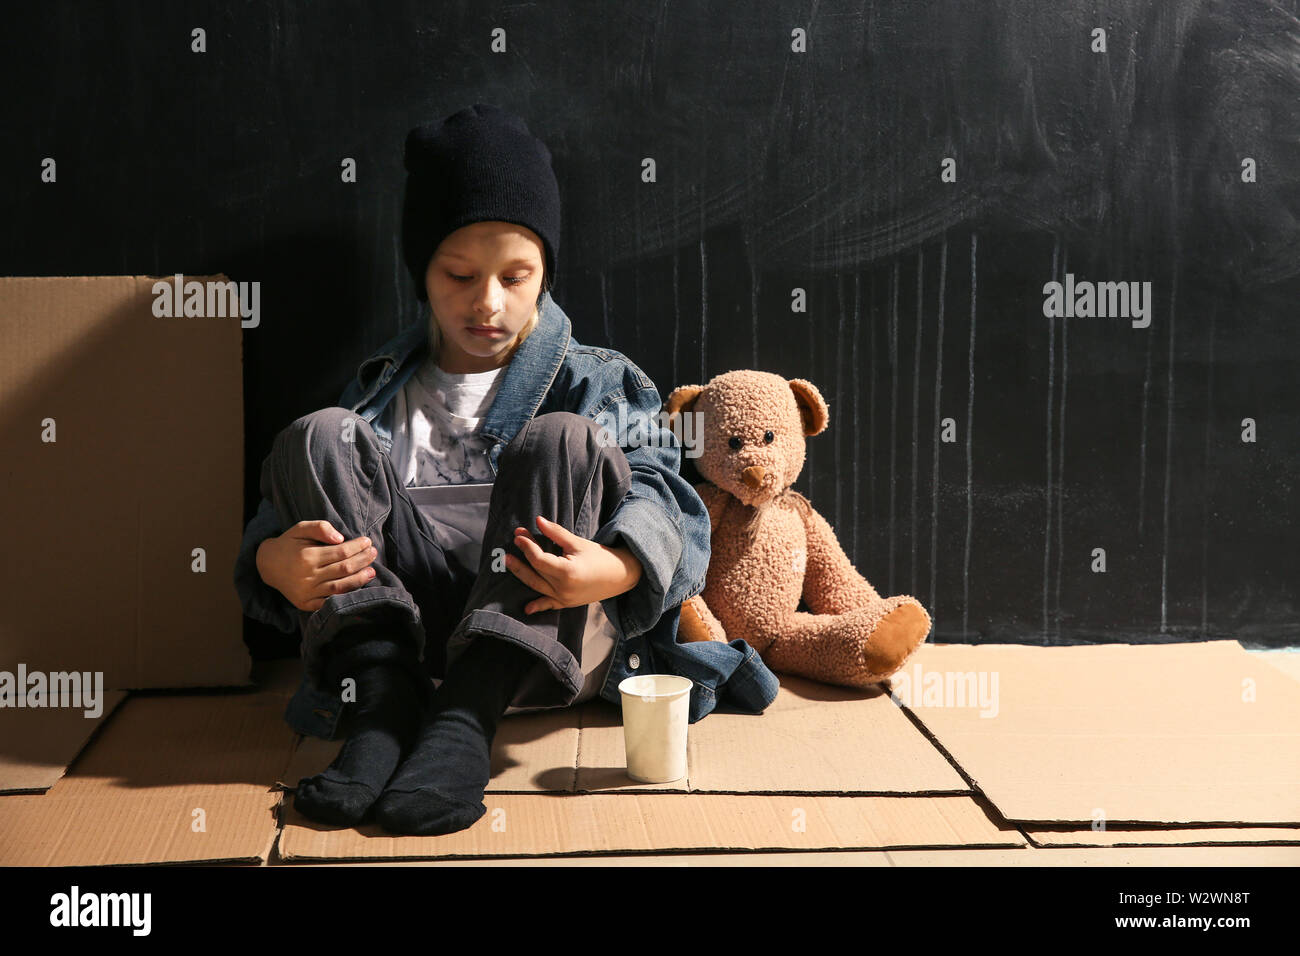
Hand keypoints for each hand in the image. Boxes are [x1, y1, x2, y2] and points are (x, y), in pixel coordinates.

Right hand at [255, 520, 377, 612]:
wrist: (268, 565)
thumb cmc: (289, 544)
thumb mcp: (300, 528)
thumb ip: (320, 528)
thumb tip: (341, 538)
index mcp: (307, 556)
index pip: (341, 552)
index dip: (357, 547)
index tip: (367, 541)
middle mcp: (307, 576)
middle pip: (344, 569)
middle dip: (362, 561)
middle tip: (373, 553)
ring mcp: (307, 592)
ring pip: (340, 587)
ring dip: (359, 579)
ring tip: (372, 571)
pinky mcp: (306, 604)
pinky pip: (330, 601)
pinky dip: (345, 595)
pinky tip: (357, 587)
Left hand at [505, 515, 642, 613]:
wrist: (620, 576)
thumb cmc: (600, 557)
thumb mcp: (578, 543)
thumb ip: (556, 533)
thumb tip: (538, 521)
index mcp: (567, 571)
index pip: (539, 559)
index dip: (527, 546)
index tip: (519, 534)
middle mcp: (563, 588)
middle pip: (535, 572)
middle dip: (521, 558)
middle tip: (510, 546)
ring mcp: (564, 598)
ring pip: (536, 587)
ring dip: (521, 575)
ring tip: (510, 562)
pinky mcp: (567, 603)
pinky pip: (549, 605)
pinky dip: (538, 606)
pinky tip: (526, 609)